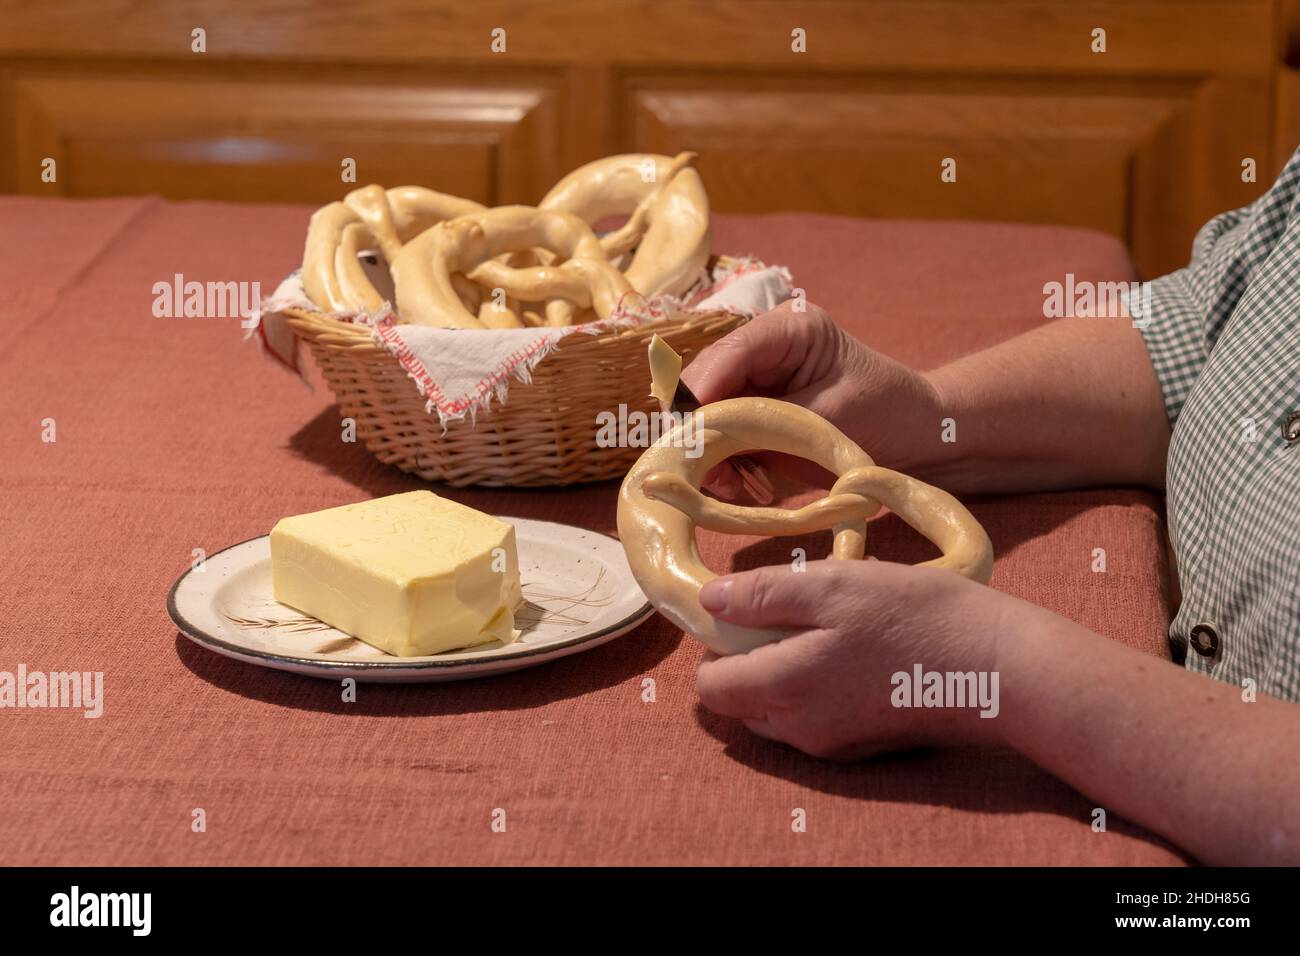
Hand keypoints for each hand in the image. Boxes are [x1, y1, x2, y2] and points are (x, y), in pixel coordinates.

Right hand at [680, 301, 943, 495]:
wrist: (916, 439)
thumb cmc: (886, 413)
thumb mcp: (827, 414)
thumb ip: (767, 419)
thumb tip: (703, 432)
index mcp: (785, 329)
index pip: (726, 353)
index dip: (699, 390)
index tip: (687, 429)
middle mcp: (760, 351)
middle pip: (701, 383)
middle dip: (696, 427)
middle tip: (700, 468)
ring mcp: (752, 384)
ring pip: (701, 416)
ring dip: (705, 452)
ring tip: (726, 483)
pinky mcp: (751, 417)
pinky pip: (717, 440)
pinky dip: (721, 465)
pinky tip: (738, 484)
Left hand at [695, 561, 1045, 758]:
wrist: (1000, 669)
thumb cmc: (917, 618)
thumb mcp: (833, 585)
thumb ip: (762, 595)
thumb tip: (708, 600)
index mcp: (784, 689)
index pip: (709, 686)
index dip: (717, 643)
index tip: (750, 609)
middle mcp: (800, 730)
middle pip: (741, 699)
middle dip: (750, 657)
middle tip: (796, 613)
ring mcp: (832, 744)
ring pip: (777, 709)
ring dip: (785, 670)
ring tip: (833, 627)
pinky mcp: (862, 746)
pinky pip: (814, 717)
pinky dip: (818, 686)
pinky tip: (859, 651)